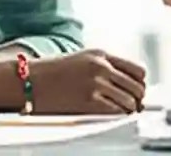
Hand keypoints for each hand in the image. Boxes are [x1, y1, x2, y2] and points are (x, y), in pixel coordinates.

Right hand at [29, 49, 147, 114]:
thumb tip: (129, 85)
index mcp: (101, 55)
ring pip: (130, 101)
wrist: (29, 80)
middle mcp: (101, 67)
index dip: (140, 83)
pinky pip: (116, 111)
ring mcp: (95, 84)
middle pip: (138, 86)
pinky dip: (119, 116)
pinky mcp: (88, 101)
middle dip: (138, 98)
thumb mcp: (83, 60)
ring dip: (129, 109)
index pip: (138, 70)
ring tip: (122, 111)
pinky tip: (113, 115)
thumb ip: (105, 68)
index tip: (137, 91)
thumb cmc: (54, 73)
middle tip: (134, 105)